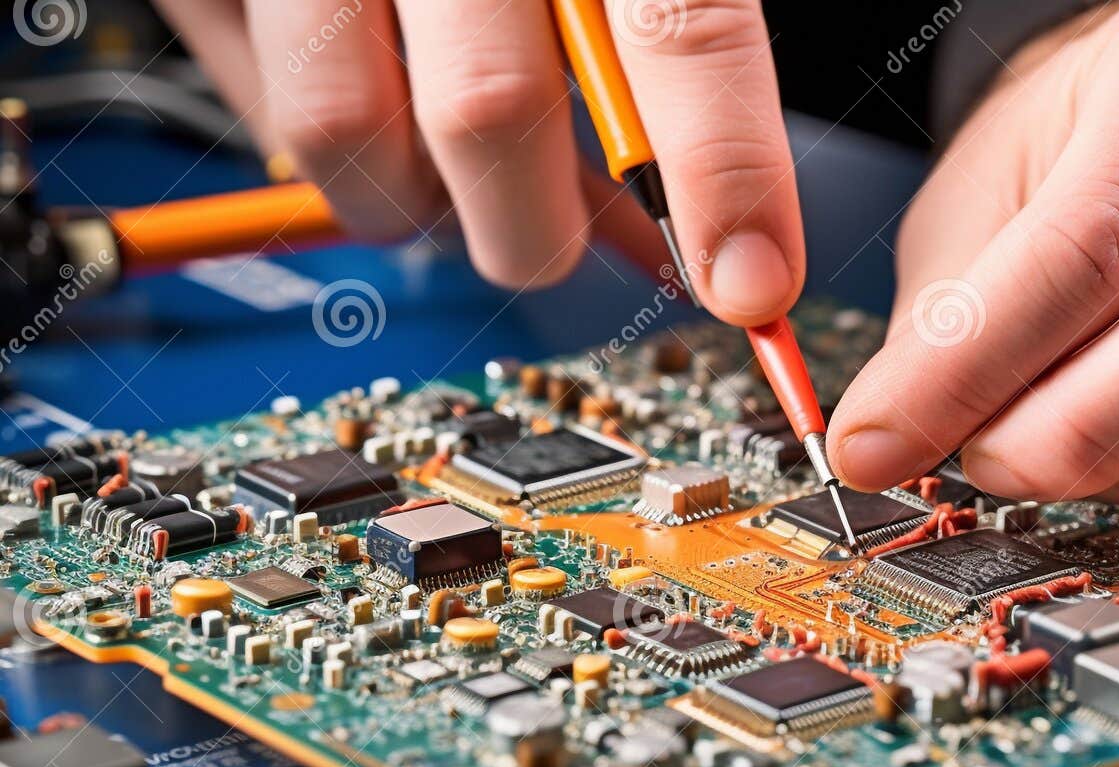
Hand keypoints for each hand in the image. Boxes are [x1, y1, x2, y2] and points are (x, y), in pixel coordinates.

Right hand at [152, 0, 803, 322]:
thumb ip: (660, 51)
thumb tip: (687, 234)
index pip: (680, 20)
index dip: (723, 166)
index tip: (752, 281)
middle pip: (490, 109)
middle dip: (534, 230)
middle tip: (550, 237)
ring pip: (344, 129)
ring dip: (411, 197)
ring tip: (438, 153)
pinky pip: (258, 105)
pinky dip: (329, 143)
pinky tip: (365, 89)